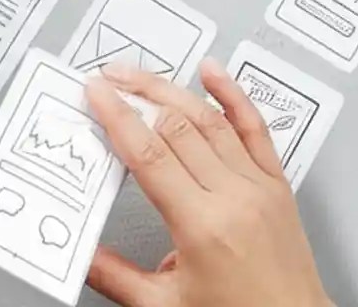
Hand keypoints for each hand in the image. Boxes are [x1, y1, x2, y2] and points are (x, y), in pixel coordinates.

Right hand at [84, 61, 330, 306]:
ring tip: (141, 75)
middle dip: (138, 95)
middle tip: (108, 79)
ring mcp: (258, 186)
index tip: (96, 94)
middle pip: (176, 127)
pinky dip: (233, 95)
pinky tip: (213, 73)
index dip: (118, 118)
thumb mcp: (164, 306)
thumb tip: (80, 252)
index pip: (149, 156)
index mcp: (202, 227)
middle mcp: (233, 198)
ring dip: (171, 90)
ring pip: (210, 120)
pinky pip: (254, 128)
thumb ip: (115, 276)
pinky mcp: (277, 184)